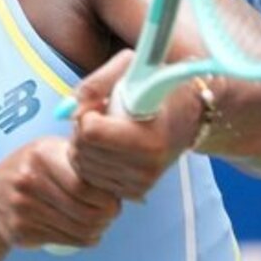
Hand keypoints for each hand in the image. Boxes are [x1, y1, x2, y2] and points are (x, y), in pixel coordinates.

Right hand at [0, 136, 121, 250]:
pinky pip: (66, 242)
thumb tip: (121, 178)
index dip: (107, 198)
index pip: (85, 187)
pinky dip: (82, 240)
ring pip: (79, 231)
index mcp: (41, 156)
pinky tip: (82, 232)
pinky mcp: (21, 232)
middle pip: (85, 212)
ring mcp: (22, 209)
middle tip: (111, 214)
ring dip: (97, 231)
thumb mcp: (49, 150)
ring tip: (99, 224)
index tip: (114, 199)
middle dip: (107, 217)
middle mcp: (28, 182)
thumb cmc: (32, 169)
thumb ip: (80, 159)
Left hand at [65, 50, 202, 201]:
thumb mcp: (133, 68)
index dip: (87, 114)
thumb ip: (97, 82)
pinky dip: (91, 161)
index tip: (101, 104)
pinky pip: (91, 179)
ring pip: (82, 167)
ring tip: (107, 130)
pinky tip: (108, 147)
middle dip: (82, 130)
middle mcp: (146, 168)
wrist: (190, 116)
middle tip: (102, 116)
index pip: (90, 133)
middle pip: (82, 151)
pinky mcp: (134, 192)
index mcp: (149, 140)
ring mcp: (140, 184)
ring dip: (85, 145)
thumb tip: (69, 109)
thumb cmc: (161, 87)